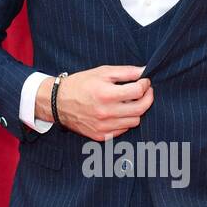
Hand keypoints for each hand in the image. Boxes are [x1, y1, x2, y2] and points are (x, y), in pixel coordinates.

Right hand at [37, 65, 152, 139]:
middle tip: (146, 91)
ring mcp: (103, 126)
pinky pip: (123, 130)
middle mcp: (106, 113)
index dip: (146, 84)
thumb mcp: (102, 72)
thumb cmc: (80, 84)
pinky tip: (119, 112)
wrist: (58, 102)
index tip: (145, 81)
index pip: (138, 91)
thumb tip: (145, 71)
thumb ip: (126, 72)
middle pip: (140, 109)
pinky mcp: (101, 135)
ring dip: (137, 110)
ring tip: (130, 101)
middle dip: (148, 98)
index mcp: (106, 94)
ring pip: (134, 121)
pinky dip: (125, 121)